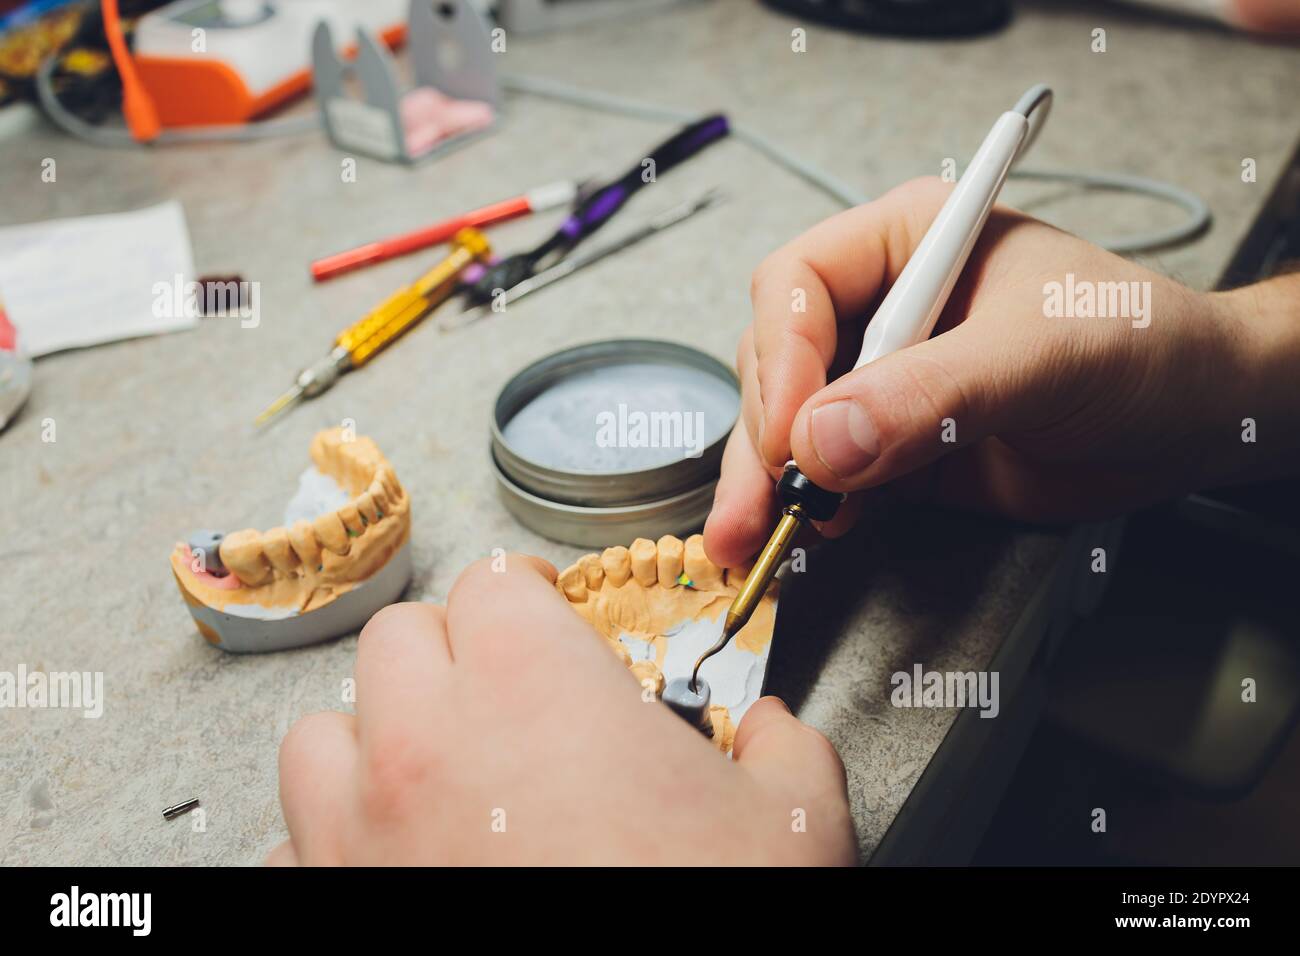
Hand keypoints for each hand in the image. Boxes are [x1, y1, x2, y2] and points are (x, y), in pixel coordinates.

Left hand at [269, 554, 855, 864]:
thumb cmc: (702, 911)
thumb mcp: (792, 825)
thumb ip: (784, 751)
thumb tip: (775, 735)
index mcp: (533, 684)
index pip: (496, 585)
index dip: (529, 596)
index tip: (547, 616)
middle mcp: (428, 743)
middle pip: (400, 640)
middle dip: (451, 652)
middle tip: (500, 688)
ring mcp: (364, 831)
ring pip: (323, 735)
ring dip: (373, 737)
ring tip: (431, 768)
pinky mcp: (335, 901)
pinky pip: (298, 847)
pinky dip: (337, 841)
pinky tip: (394, 857)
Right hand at [705, 176, 1281, 567]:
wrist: (1193, 419)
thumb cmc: (1142, 345)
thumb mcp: (1040, 354)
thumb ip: (933, 394)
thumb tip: (823, 441)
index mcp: (910, 244)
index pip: (800, 284)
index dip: (783, 357)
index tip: (793, 433)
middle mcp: (884, 308)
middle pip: (778, 361)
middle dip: (767, 434)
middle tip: (776, 499)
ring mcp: (886, 383)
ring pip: (792, 427)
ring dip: (767, 484)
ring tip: (752, 538)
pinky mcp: (897, 448)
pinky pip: (832, 477)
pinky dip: (810, 511)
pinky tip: (802, 539)